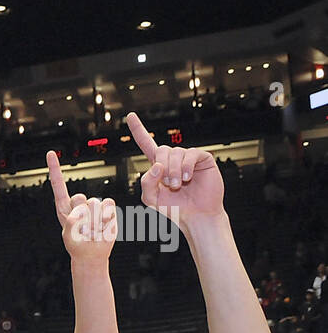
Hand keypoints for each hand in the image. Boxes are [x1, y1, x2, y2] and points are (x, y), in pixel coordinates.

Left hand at [47, 151, 117, 261]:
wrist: (92, 254)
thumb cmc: (77, 245)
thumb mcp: (68, 235)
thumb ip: (71, 222)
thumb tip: (81, 212)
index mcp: (64, 207)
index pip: (58, 185)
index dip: (55, 169)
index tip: (50, 153)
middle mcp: (79, 203)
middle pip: (80, 198)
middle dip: (82, 215)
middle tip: (83, 228)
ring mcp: (94, 205)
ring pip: (95, 203)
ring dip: (94, 220)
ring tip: (92, 230)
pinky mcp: (108, 208)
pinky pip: (109, 205)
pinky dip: (106, 218)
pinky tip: (103, 227)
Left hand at [126, 112, 224, 228]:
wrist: (196, 216)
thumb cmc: (174, 208)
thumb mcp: (151, 198)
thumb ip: (146, 183)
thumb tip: (156, 166)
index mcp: (158, 166)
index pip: (146, 143)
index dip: (138, 130)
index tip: (130, 116)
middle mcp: (173, 159)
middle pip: (161, 150)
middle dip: (162, 167)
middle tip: (169, 184)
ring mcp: (188, 158)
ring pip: (176, 152)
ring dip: (174, 170)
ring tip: (178, 184)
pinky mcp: (203, 159)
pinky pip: (192, 154)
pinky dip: (187, 166)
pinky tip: (188, 178)